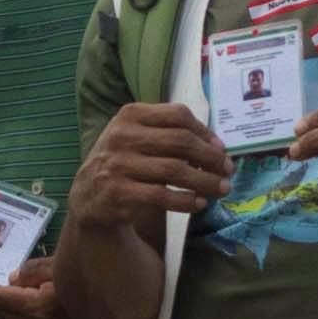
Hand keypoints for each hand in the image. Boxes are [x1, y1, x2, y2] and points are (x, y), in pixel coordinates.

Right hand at [70, 101, 231, 236]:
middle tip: (228, 171)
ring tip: (222, 189)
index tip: (221, 149)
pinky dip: (185, 200)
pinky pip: (161, 196)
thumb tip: (216, 147)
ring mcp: (119, 164)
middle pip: (180, 141)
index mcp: (131, 115)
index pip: (178, 115)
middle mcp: (123, 136)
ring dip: (205, 181)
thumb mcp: (138, 137)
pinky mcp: (119, 192)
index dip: (205, 132)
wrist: (89, 195)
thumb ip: (170, 135)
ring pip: (175, 170)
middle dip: (210, 157)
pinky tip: (199, 203)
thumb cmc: (124, 162)